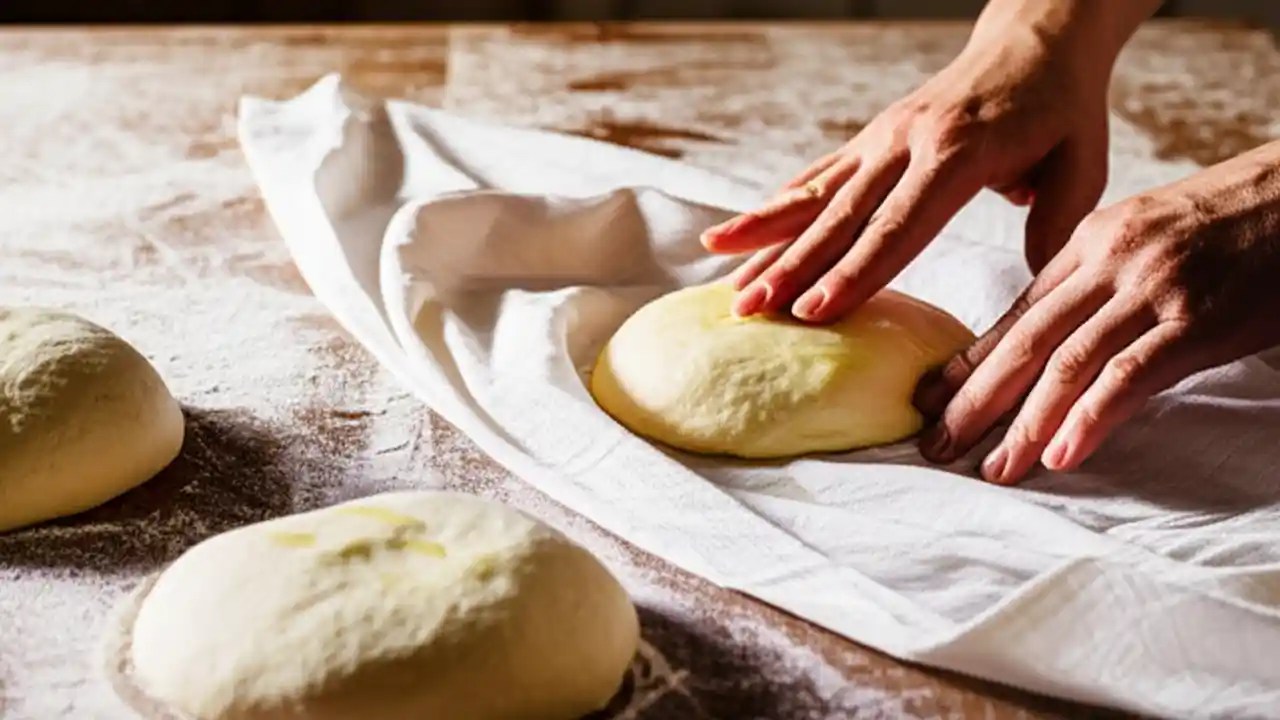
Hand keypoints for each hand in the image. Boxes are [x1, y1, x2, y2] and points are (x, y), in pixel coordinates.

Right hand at [700, 1, 1137, 322]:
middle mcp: (907, 143)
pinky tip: (732, 234)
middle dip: (790, 267)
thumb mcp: (1081, 164)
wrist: (1034, 38)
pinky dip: (771, 209)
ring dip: (764, 240)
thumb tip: (1032, 299)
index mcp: (960, 153)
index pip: (900, 224)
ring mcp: (880, 139)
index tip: (815, 310)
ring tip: (720, 273)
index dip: (856, 271)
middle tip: (749, 310)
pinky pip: (812, 178)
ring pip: (813, 197)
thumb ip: (1052, 228)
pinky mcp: (867, 140)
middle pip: (840, 216)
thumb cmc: (1062, 109)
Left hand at [914, 140, 1279, 484]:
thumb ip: (1105, 281)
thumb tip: (1058, 335)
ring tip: (994, 467)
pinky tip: (1061, 454)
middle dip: (973, 399)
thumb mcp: (1155, 236)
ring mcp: (1153, 290)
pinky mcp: (1198, 320)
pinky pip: (1130, 375)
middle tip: (935, 444)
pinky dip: (1091, 418)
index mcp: (1094, 242)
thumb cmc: (1240, 220)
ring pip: (1066, 363)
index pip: (1018, 313)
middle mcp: (1111, 262)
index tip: (933, 398)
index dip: (972, 361)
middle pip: (1025, 341)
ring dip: (1023, 423)